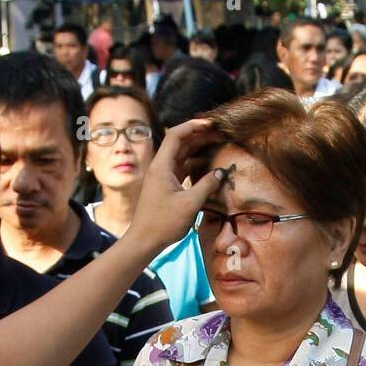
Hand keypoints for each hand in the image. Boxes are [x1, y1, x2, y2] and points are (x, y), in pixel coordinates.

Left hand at [125, 119, 224, 256]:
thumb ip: (207, 185)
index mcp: (162, 165)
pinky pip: (181, 168)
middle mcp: (160, 166)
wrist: (144, 240)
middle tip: (219, 133)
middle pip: (180, 143)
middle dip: (199, 135)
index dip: (193, 126)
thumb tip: (220, 172)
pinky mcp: (166, 186)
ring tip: (217, 144)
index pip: (176, 135)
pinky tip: (208, 165)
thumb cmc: (163, 223)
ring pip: (181, 155)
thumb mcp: (190, 204)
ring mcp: (162, 176)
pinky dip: (194, 164)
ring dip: (198, 149)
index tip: (211, 124)